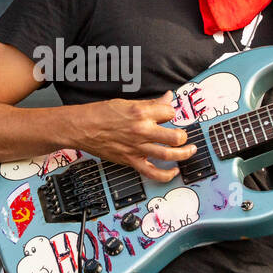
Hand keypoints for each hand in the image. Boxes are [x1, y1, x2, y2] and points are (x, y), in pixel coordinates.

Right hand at [75, 91, 194, 182]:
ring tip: (190, 151)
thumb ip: (150, 104)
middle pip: (175, 136)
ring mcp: (137, 147)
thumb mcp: (127, 103)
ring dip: (184, 153)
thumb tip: (167, 98)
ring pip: (169, 154)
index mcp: (141, 112)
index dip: (172, 113)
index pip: (170, 112)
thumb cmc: (100, 114)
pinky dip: (166, 175)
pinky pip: (153, 172)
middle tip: (184, 135)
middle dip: (183, 135)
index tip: (170, 115)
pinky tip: (174, 171)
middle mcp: (142, 130)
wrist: (82, 127)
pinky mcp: (131, 160)